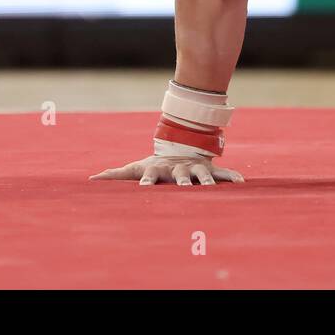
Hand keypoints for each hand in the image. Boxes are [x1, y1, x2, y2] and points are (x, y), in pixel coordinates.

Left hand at [89, 154, 244, 185]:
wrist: (182, 146)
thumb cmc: (156, 164)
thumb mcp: (136, 168)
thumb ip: (116, 175)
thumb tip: (91, 180)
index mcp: (159, 170)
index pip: (151, 177)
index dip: (147, 183)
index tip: (144, 189)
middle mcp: (179, 169)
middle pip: (181, 177)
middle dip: (183, 183)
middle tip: (184, 188)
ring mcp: (196, 169)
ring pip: (204, 176)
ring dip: (208, 182)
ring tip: (211, 188)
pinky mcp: (211, 170)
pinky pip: (225, 174)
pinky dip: (233, 178)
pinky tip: (243, 183)